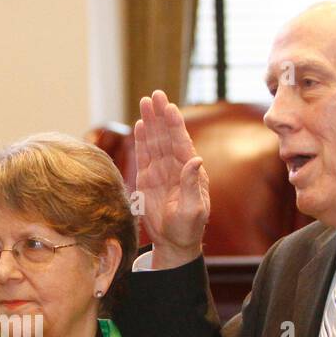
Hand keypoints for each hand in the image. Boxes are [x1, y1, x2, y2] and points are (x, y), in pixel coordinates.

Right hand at [134, 90, 209, 267]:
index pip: (181, 142)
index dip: (175, 124)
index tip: (169, 107)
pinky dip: (142, 140)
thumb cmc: (188, 228)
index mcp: (190, 170)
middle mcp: (176, 166)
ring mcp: (161, 171)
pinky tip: (140, 125)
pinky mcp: (148, 178)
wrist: (175, 242)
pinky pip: (144, 155)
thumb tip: (195, 159)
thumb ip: (192, 185)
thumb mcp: (194, 210)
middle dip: (161, 115)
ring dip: (150, 122)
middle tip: (155, 95)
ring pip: (155, 141)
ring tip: (145, 102)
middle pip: (167, 135)